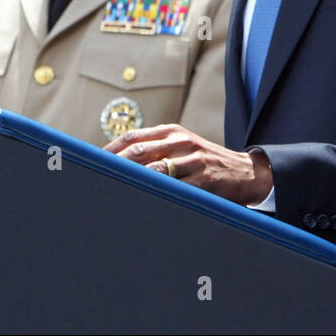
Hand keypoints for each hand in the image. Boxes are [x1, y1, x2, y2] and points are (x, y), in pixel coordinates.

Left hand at [103, 124, 272, 205]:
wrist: (246, 172)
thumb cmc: (206, 162)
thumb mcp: (183, 147)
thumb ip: (155, 150)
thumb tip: (118, 162)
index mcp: (172, 132)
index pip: (132, 137)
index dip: (109, 151)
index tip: (90, 164)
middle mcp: (181, 141)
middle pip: (138, 152)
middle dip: (114, 167)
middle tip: (94, 181)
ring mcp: (193, 160)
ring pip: (154, 171)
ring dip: (131, 183)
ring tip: (112, 195)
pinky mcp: (203, 179)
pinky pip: (175, 188)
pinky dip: (157, 195)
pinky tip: (142, 203)